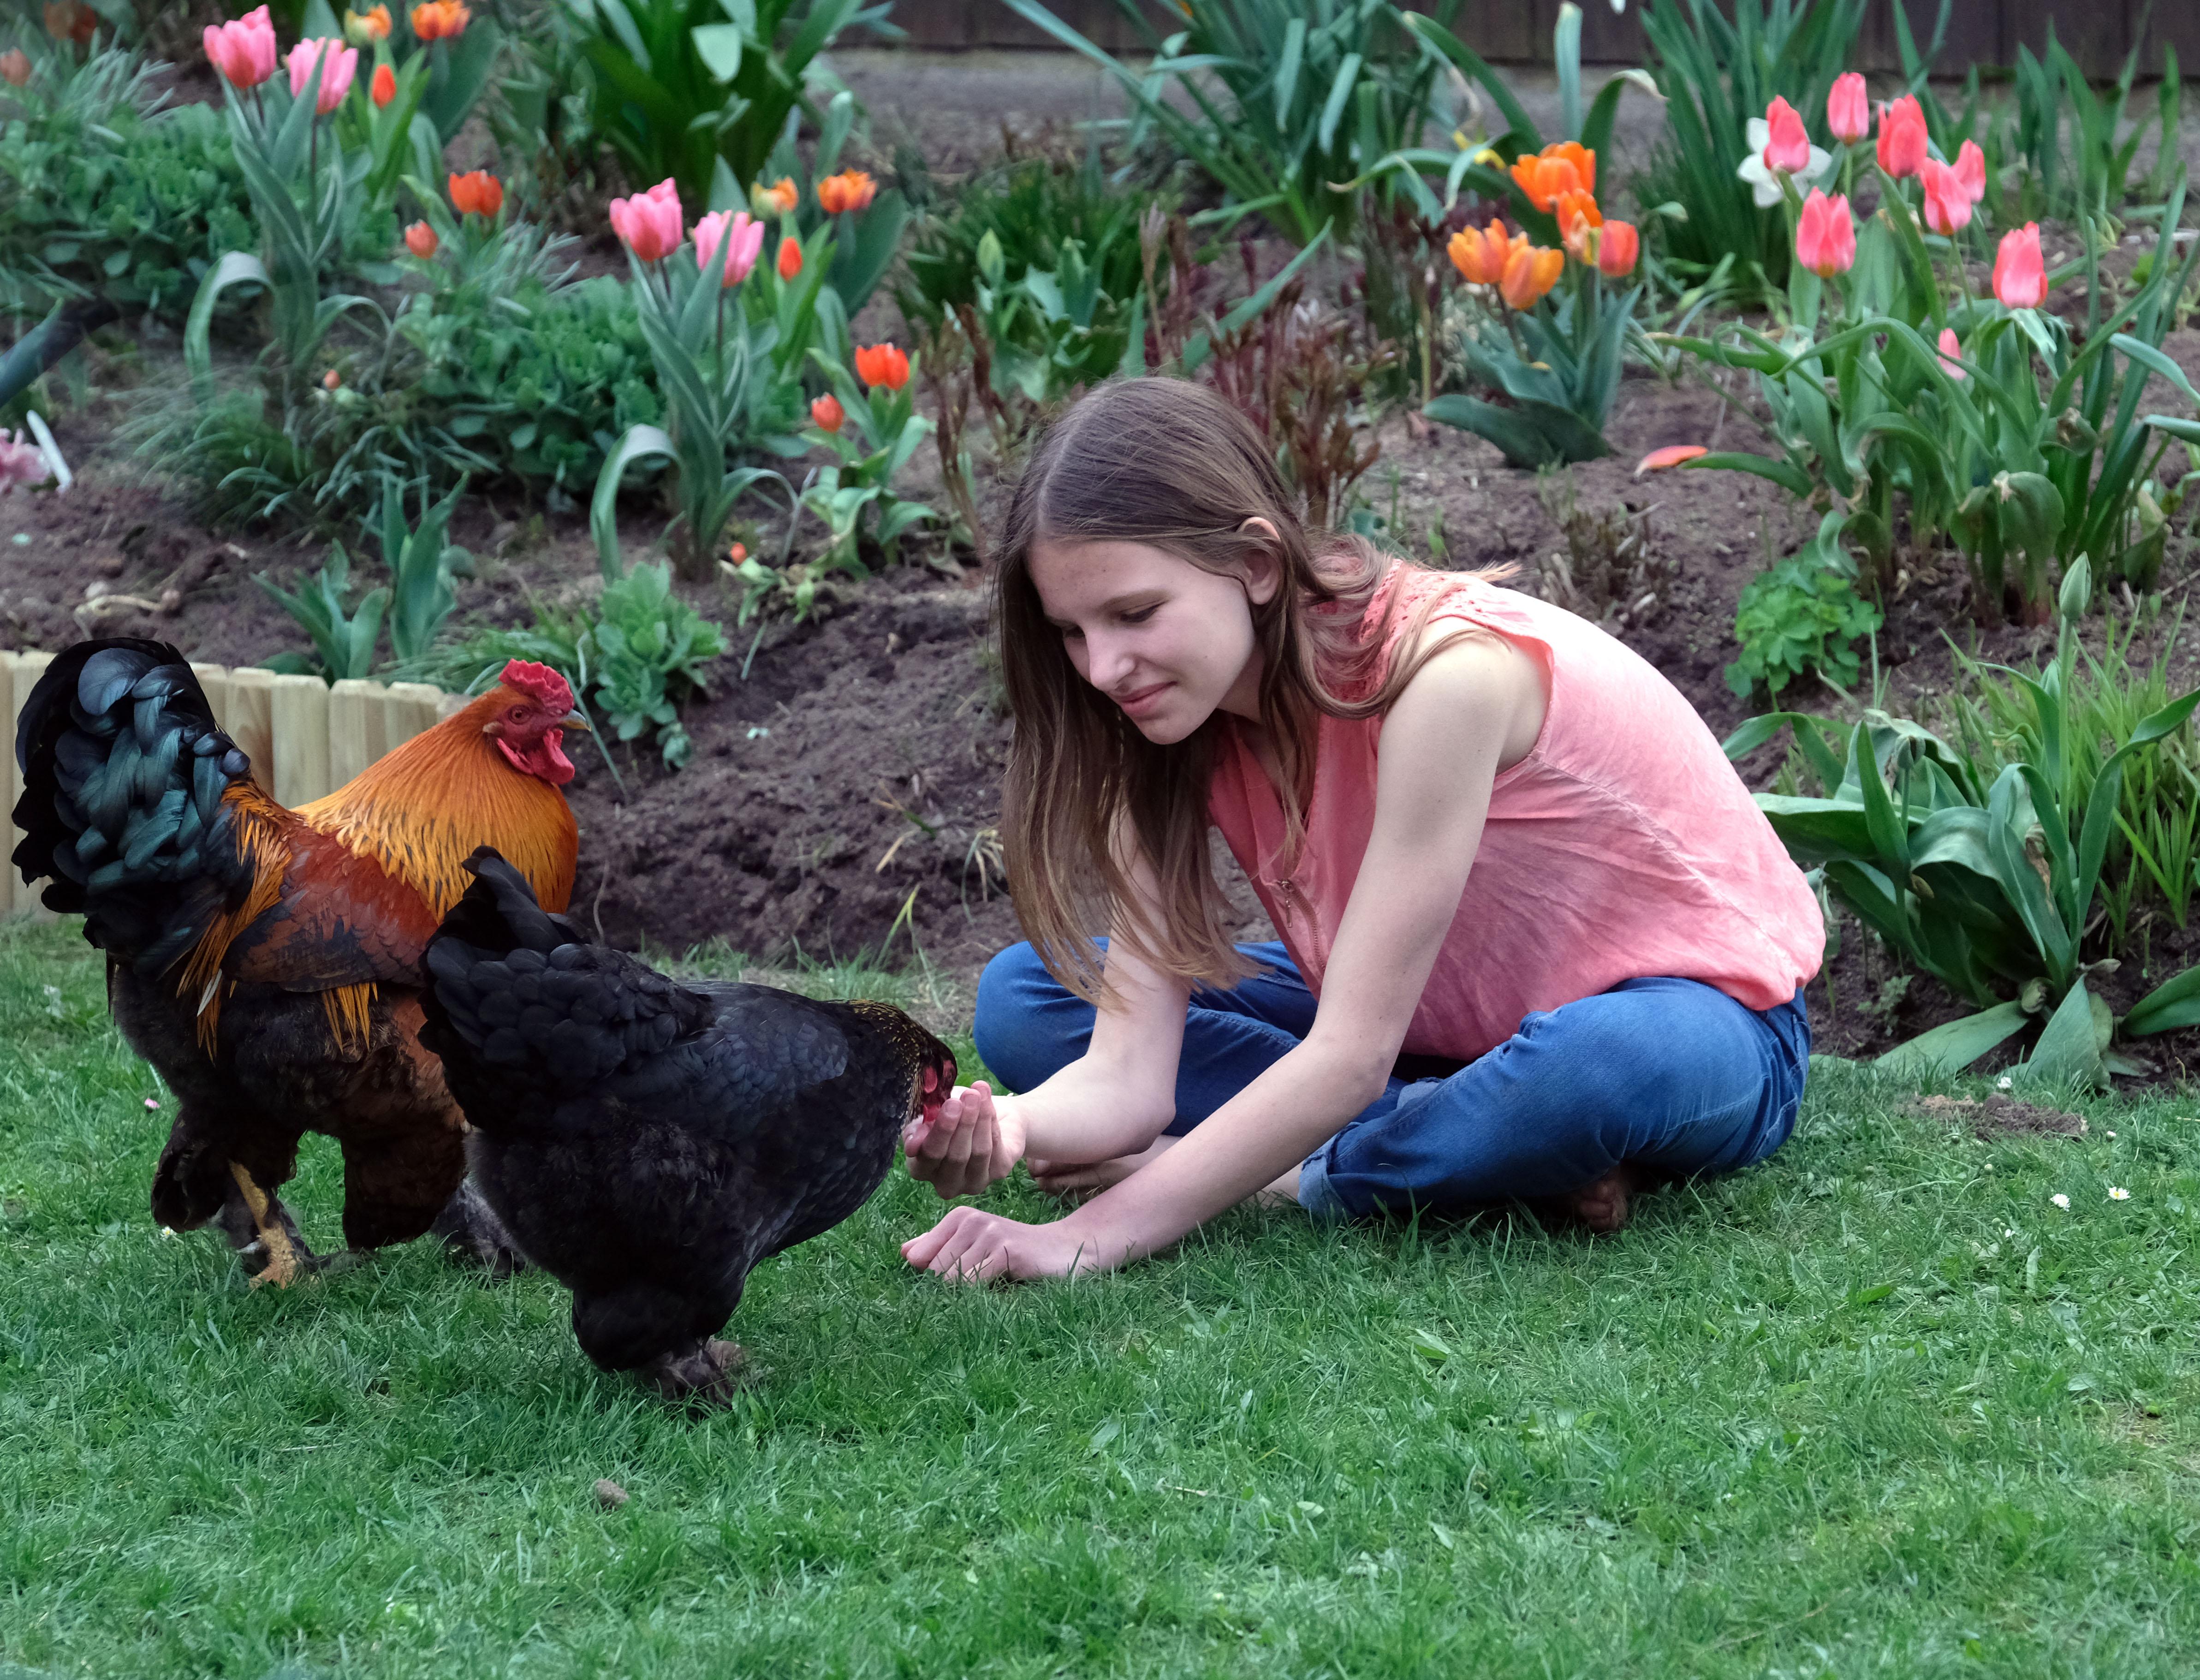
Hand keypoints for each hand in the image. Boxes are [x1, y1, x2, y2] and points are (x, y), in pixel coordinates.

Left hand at [901, 1204, 1113, 1282]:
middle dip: (948, 1292)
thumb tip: (905, 1253)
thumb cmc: (1018, 1253)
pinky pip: (972, 1283)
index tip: (946, 1293)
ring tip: (991, 1292)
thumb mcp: (977, 1247)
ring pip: (950, 1280)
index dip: (931, 1282)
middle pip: (934, 1272)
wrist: (1066, 1248)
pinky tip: (999, 1291)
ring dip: (966, 1297)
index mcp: (959, 1218)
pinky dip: (979, 1297)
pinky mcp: (1005, 1248)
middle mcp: (969, 1219)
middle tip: (977, 1294)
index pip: (921, 1259)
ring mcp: (987, 1232)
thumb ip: (942, 1247)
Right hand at [902, 1080, 1023, 1199]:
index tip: (935, 1115)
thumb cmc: (955, 1114)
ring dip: (976, 1119)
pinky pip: (996, 1146)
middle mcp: (947, 1183)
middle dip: (955, 1126)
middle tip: (956, 1102)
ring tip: (974, 1094)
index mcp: (923, 1170)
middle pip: (953, 1157)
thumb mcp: (933, 1114)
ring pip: (978, 1151)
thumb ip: (921, 1124)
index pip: (925, 1159)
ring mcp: (975, 1181)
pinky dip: (990, 1119)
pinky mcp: (999, 1171)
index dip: (933, 1137)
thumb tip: (915, 1138)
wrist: (995, 1114)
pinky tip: (986, 1100)